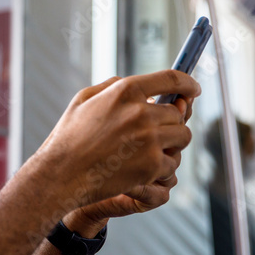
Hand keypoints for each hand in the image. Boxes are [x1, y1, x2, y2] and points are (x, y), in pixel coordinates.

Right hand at [35, 72, 198, 215]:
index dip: (188, 83)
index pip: (172, 79)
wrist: (61, 174)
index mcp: (126, 90)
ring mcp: (150, 139)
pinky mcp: (152, 165)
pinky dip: (162, 167)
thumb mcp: (84, 99)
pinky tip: (142, 168)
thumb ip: (112, 86)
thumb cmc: (69, 137)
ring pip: (182, 137)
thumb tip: (138, 86)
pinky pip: (173, 163)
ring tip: (148, 150)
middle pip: (178, 113)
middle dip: (170, 122)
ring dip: (171, 143)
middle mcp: (141, 112)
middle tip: (154, 133)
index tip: (193, 89)